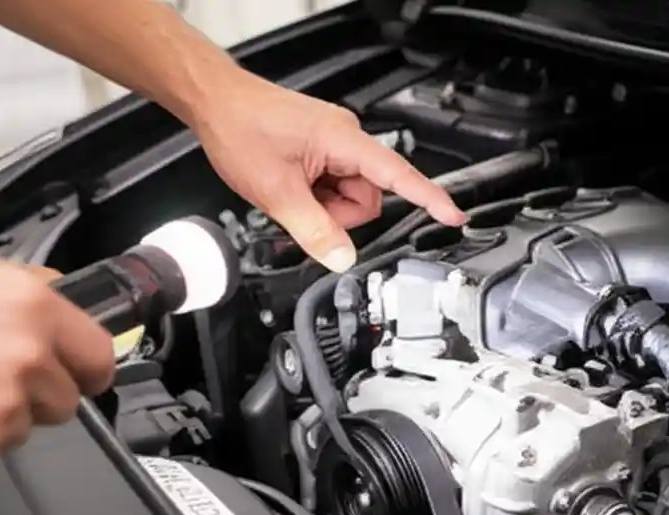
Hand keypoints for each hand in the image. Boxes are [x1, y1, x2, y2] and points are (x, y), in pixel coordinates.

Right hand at [0, 246, 114, 480]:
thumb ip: (16, 284)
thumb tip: (57, 290)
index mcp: (29, 306)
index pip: (97, 353)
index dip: (84, 365)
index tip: (76, 371)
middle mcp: (26, 358)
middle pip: (65, 398)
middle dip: (33, 395)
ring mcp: (1, 408)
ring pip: (24, 428)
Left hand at [190, 70, 465, 270]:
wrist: (215, 102)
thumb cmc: (241, 128)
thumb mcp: (276, 192)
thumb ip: (313, 230)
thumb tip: (342, 258)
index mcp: (343, 141)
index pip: (399, 175)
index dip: (430, 199)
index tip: (454, 216)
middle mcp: (345, 138)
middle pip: (368, 196)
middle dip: (339, 215)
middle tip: (301, 210)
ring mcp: (334, 143)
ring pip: (349, 195)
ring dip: (324, 207)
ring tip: (291, 195)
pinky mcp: (321, 149)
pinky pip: (333, 185)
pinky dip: (316, 196)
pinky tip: (291, 187)